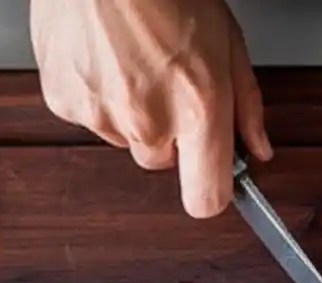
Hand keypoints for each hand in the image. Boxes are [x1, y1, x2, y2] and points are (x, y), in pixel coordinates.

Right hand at [31, 0, 271, 217]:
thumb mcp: (228, 42)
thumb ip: (246, 105)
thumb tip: (257, 147)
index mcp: (198, 110)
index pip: (206, 200)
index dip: (211, 191)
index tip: (213, 178)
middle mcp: (148, 122)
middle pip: (163, 163)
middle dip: (170, 134)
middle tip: (169, 82)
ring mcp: (101, 115)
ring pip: (124, 138)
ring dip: (131, 112)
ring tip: (134, 59)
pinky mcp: (64, 102)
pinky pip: (88, 116)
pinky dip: (97, 94)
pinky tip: (105, 55)